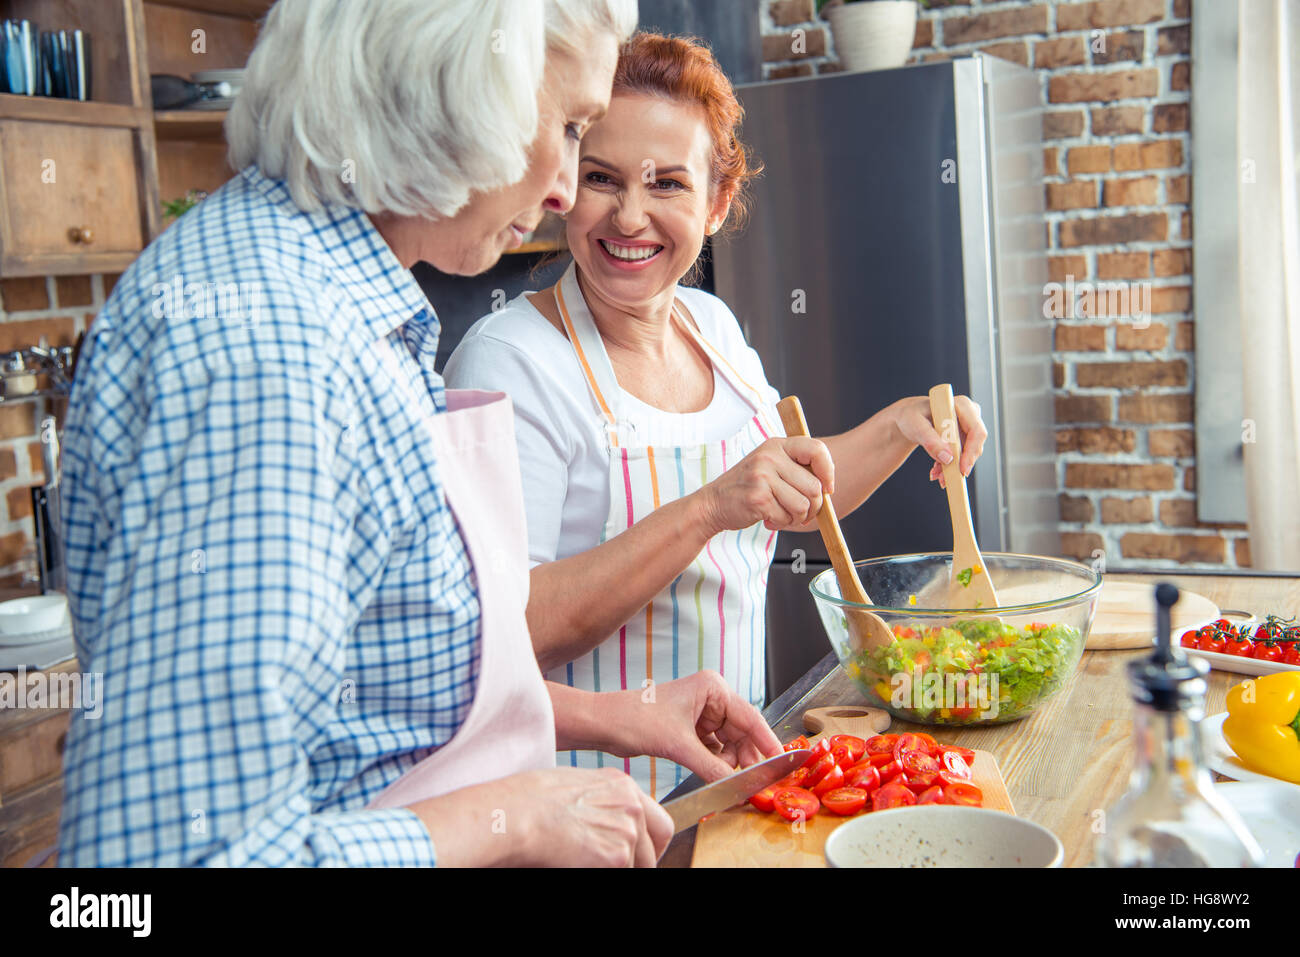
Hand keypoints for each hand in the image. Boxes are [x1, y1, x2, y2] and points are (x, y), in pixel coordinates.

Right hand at [413, 767, 672, 866]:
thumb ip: (601, 803)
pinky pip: (623, 872)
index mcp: (621, 785)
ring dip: (619, 867)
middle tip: (621, 865)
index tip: (642, 854)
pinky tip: (579, 865)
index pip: (658, 820)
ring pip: (638, 865)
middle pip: (657, 845)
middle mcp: (631, 805)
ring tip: (585, 861)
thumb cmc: (528, 801)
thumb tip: (604, 823)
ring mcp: (628, 831)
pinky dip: (602, 871)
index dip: (652, 842)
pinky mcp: (617, 857)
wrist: (516, 814)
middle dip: (644, 860)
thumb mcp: (574, 786)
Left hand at [609, 670, 782, 781]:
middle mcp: (711, 698)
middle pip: (742, 734)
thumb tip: (737, 786)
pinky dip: (717, 765)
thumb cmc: (635, 719)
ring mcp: (701, 715)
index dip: (767, 742)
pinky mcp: (691, 731)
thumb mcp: (678, 745)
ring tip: (730, 783)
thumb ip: (712, 768)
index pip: (750, 717)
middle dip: (746, 759)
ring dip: (730, 765)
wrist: (604, 724)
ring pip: (729, 745)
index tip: (781, 763)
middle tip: (754, 784)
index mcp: (712, 688)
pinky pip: (714, 751)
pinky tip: (718, 778)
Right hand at [694, 437, 833, 533]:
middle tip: (801, 512)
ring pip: (804, 505)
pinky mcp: (758, 498)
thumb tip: (828, 486)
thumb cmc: (747, 487)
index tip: (828, 489)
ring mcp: (763, 476)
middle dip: (814, 507)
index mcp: (776, 445)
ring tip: (783, 515)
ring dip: (798, 517)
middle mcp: (770, 456)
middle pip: (814, 486)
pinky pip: (787, 517)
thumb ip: (795, 469)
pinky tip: (769, 518)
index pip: (817, 449)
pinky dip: (782, 523)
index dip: (828, 471)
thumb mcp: (769, 466)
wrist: (713, 503)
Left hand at [892, 394, 988, 488]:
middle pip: (975, 444)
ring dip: (953, 467)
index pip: (976, 431)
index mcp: (961, 405)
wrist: (909, 418)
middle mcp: (969, 415)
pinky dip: (950, 465)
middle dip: (960, 464)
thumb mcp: (915, 425)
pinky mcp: (963, 438)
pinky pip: (962, 456)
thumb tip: (948, 458)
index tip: (962, 469)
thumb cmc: (911, 416)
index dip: (972, 451)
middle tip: (944, 478)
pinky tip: (937, 471)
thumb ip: (930, 440)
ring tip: (936, 475)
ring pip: (968, 453)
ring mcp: (968, 427)